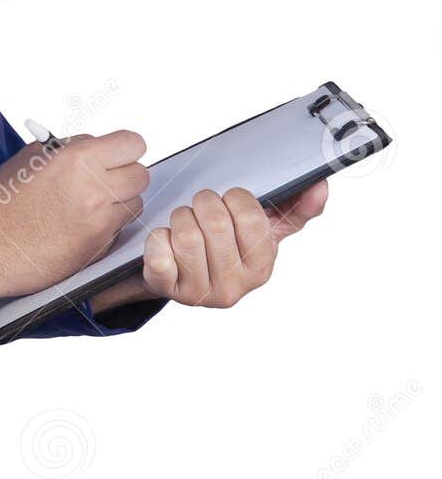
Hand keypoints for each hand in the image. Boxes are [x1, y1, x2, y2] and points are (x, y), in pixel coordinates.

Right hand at [0, 130, 150, 309]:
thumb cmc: (2, 202)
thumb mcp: (33, 156)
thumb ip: (72, 149)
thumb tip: (96, 147)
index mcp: (78, 159)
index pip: (132, 144)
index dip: (125, 148)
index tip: (118, 153)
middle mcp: (94, 190)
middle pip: (140, 174)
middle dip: (124, 174)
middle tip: (105, 178)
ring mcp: (99, 222)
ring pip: (134, 203)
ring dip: (119, 201)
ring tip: (91, 204)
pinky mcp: (98, 247)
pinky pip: (120, 229)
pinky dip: (108, 225)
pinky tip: (82, 224)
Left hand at [138, 179, 328, 308]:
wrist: (174, 275)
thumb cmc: (221, 246)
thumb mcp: (261, 230)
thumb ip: (294, 209)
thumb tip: (320, 186)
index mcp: (261, 268)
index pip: (251, 216)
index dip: (235, 198)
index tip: (230, 202)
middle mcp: (234, 287)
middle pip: (215, 221)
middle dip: (204, 203)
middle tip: (202, 209)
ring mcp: (198, 293)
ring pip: (186, 233)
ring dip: (181, 217)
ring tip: (184, 223)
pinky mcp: (165, 288)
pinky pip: (159, 251)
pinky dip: (159, 237)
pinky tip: (166, 241)